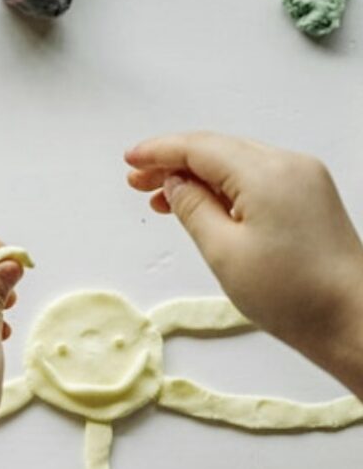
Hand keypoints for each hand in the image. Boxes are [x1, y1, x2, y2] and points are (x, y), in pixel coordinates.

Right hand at [126, 132, 362, 364]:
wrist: (355, 321)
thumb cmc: (293, 294)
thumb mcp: (223, 251)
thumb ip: (192, 208)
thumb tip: (175, 183)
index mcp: (267, 173)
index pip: (200, 147)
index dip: (159, 151)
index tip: (129, 160)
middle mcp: (289, 166)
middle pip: (219, 149)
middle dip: (174, 162)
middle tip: (136, 182)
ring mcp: (305, 180)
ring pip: (237, 163)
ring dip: (197, 175)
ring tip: (162, 198)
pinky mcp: (311, 198)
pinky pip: (257, 178)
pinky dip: (224, 186)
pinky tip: (202, 204)